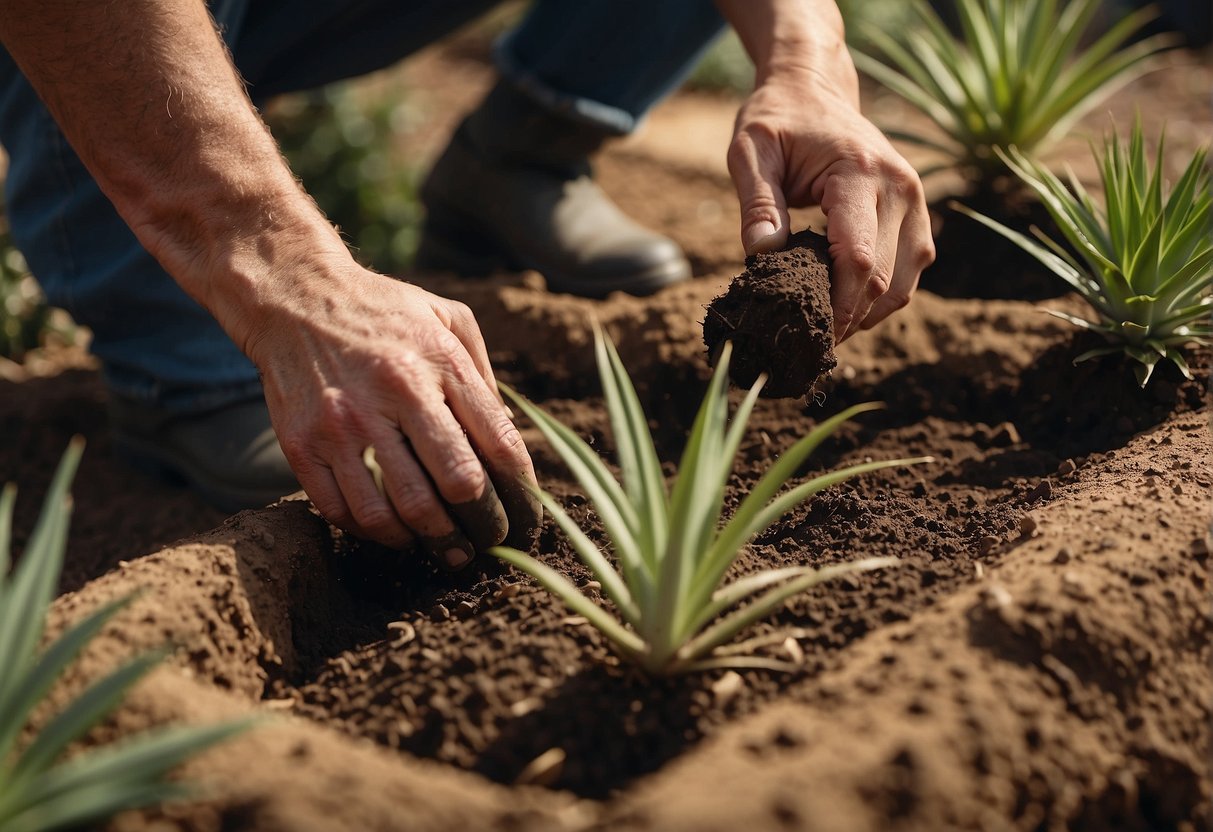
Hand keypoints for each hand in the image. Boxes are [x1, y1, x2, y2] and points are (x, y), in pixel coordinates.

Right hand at [246, 261, 539, 567]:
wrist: (294, 298)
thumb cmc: (383, 312)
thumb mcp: (447, 318)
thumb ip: (483, 376)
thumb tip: (508, 441)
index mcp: (438, 361)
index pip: (499, 444)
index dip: (521, 493)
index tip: (524, 517)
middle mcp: (393, 393)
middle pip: (456, 484)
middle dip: (482, 527)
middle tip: (490, 546)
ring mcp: (343, 424)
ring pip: (397, 511)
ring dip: (430, 542)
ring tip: (447, 551)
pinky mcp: (302, 446)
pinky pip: (344, 511)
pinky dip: (374, 534)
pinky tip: (395, 534)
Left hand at [727, 64, 934, 341]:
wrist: (813, 88)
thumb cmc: (778, 119)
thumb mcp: (750, 151)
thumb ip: (757, 204)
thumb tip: (761, 256)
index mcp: (859, 172)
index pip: (859, 258)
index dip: (838, 305)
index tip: (809, 330)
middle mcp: (899, 187)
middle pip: (884, 278)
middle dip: (849, 317)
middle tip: (811, 339)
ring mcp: (915, 200)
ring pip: (906, 282)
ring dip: (870, 313)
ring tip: (828, 324)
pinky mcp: (916, 212)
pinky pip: (911, 270)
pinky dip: (883, 295)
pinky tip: (848, 302)